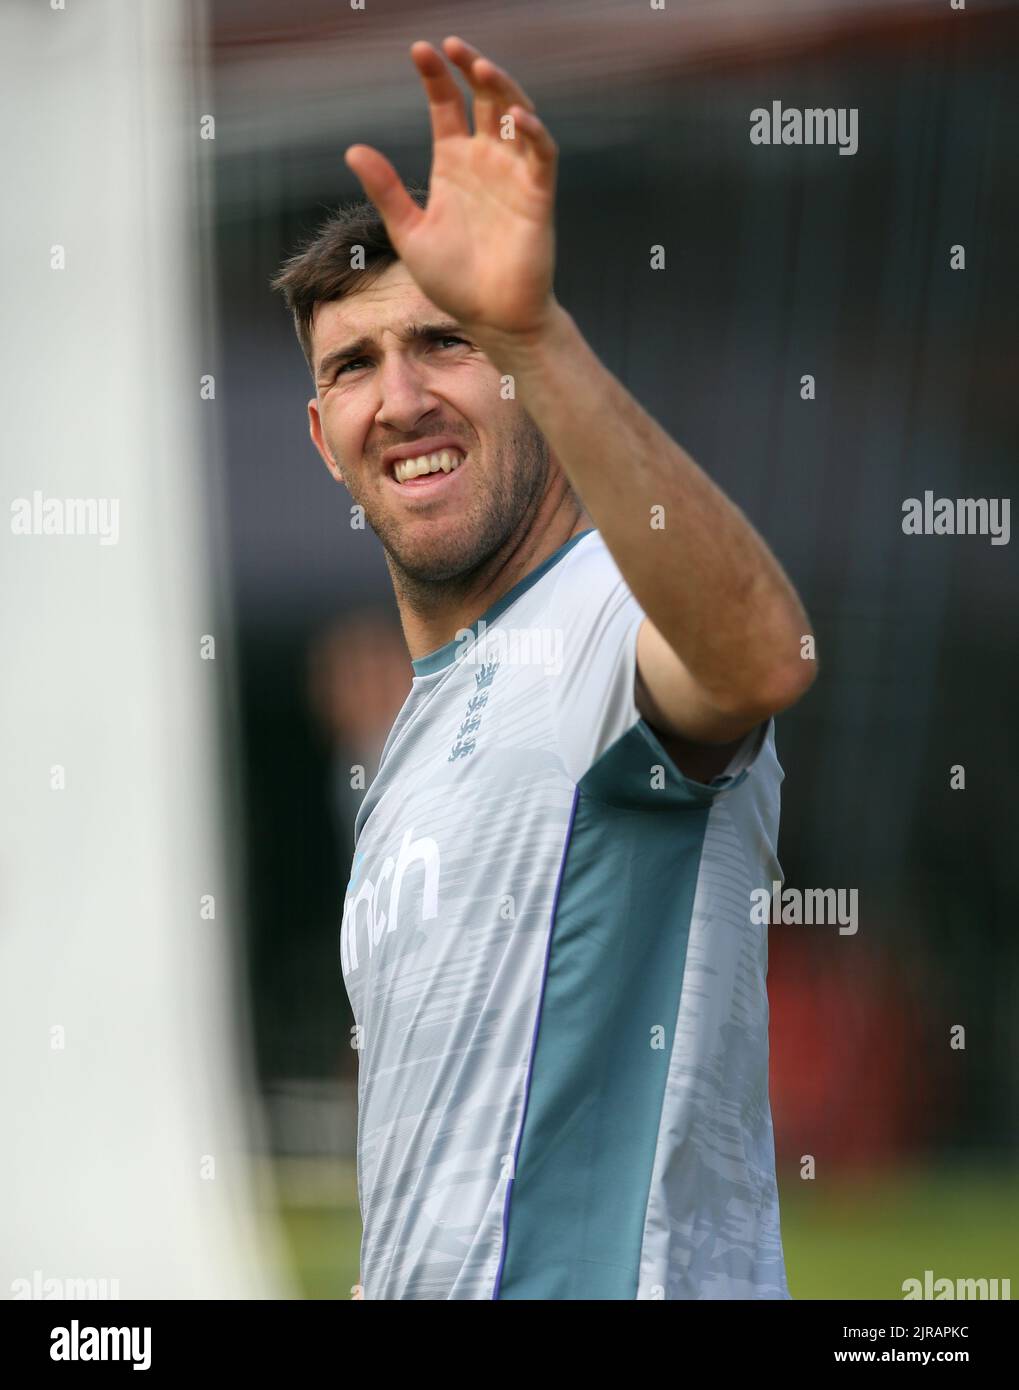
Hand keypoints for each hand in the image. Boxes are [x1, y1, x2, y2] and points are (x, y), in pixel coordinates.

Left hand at [344, 36, 558, 346]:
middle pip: (483, 98)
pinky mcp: (538, 195)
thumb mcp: (409, 232)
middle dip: (471, 68)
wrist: (491, 318)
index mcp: (453, 164)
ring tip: (481, 66)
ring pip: (515, 114)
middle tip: (451, 45)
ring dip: (502, 88)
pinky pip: (541, 153)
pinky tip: (515, 119)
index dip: (435, 77)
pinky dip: (533, 132)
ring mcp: (513, 175)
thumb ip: (386, 190)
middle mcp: (485, 161)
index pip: (447, 106)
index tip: (419, 51)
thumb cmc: (453, 281)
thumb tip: (352, 150)